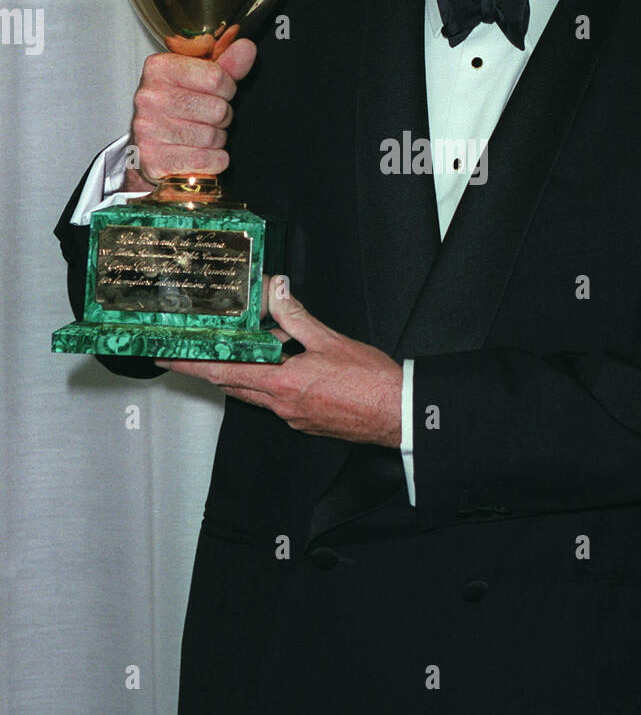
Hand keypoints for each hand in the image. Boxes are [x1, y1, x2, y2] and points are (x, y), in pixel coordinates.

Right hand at [124, 38, 256, 190]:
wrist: (147, 147)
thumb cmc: (177, 109)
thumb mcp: (200, 80)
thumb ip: (227, 64)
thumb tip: (247, 47)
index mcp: (159, 68)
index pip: (216, 77)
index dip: (227, 88)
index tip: (218, 93)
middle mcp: (149, 96)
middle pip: (217, 109)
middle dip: (222, 117)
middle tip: (207, 118)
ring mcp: (148, 129)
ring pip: (212, 137)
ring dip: (216, 140)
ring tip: (199, 136)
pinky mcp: (155, 159)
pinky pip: (206, 160)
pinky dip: (213, 161)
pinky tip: (200, 154)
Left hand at [155, 276, 402, 447]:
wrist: (398, 411)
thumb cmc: (370, 382)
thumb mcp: (329, 339)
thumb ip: (296, 316)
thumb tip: (276, 292)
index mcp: (282, 382)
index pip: (223, 371)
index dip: (191, 364)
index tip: (168, 358)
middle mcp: (281, 404)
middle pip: (233, 385)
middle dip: (214, 367)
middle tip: (196, 351)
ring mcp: (293, 417)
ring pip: (256, 393)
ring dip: (248, 373)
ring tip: (258, 350)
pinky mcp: (306, 422)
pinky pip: (277, 401)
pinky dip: (273, 382)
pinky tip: (289, 367)